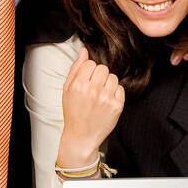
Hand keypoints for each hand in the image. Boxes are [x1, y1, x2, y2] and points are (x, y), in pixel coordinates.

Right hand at [57, 47, 124, 167]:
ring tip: (100, 95)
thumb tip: (84, 51)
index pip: (90, 63)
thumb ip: (76, 69)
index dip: (88, 71)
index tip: (86, 80)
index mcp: (79, 85)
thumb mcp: (67, 90)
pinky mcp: (117, 106)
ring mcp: (107, 98)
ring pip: (113, 77)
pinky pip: (120, 88)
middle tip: (93, 88)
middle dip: (98, 76)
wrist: (81, 136)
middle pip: (103, 68)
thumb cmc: (73, 112)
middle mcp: (93, 90)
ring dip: (107, 83)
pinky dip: (115, 93)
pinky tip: (106, 101)